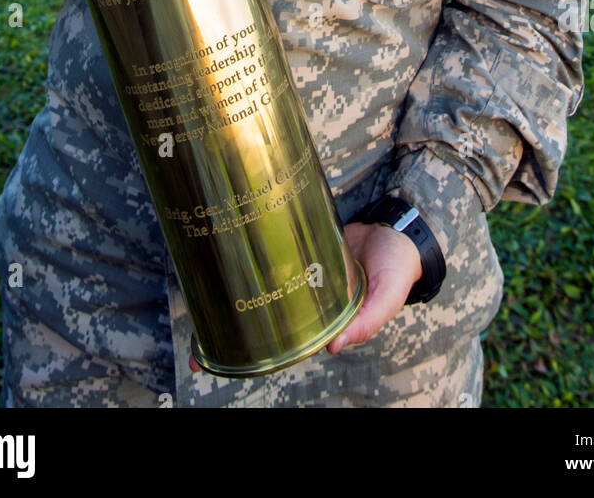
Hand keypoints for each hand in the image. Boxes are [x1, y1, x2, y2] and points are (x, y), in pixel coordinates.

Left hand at [187, 220, 422, 372]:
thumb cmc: (396, 269)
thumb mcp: (387, 296)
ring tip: (198, 304)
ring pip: (260, 288)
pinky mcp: (298, 247)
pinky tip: (225, 258)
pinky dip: (249, 259)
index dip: (251, 356)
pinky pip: (271, 257)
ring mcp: (299, 275)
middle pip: (263, 322)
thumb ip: (368, 320)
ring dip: (232, 294)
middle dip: (228, 333)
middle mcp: (307, 303)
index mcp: (324, 322)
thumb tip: (335, 347)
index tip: (213, 362)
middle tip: (196, 348)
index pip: (282, 344)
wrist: (397, 231)